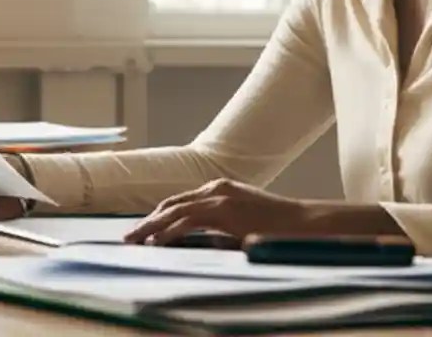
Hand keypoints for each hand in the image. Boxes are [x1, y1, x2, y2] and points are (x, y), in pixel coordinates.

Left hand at [123, 178, 306, 245]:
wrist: (301, 222)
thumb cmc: (275, 226)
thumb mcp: (240, 223)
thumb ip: (218, 228)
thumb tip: (199, 241)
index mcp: (219, 189)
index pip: (180, 201)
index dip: (159, 216)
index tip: (143, 229)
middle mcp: (215, 188)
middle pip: (171, 203)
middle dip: (148, 221)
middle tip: (129, 236)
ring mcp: (219, 197)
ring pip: (174, 211)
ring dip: (151, 226)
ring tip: (134, 240)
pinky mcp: (224, 210)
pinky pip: (188, 222)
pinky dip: (169, 232)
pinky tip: (156, 243)